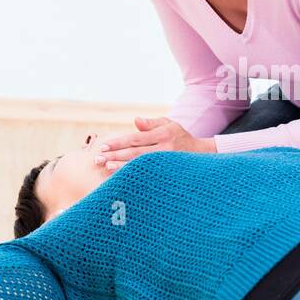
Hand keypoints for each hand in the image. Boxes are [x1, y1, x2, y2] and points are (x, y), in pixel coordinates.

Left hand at [94, 117, 215, 169]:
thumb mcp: (169, 124)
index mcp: (163, 134)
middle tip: (98, 159)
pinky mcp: (168, 172)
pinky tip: (122, 178)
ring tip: (107, 167)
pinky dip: (134, 176)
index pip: (136, 139)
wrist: (202, 154)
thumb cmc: (181, 137)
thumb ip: (151, 123)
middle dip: (115, 155)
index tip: (104, 146)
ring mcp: (167, 162)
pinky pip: (148, 174)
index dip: (119, 143)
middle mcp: (165, 148)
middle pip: (135, 153)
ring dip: (122, 167)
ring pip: (140, 165)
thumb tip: (136, 121)